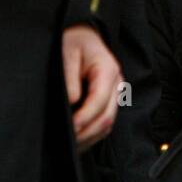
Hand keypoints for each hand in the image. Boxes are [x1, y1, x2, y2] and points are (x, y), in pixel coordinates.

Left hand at [62, 24, 123, 151]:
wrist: (83, 35)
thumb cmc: (74, 42)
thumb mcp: (67, 52)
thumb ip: (69, 77)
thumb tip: (71, 102)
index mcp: (108, 70)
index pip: (99, 101)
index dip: (84, 118)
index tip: (68, 129)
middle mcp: (117, 84)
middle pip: (107, 117)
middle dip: (86, 133)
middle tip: (65, 144)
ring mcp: (116, 93)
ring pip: (108, 124)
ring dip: (89, 137)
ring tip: (69, 146)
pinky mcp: (110, 101)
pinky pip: (105, 123)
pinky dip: (92, 134)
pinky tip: (77, 140)